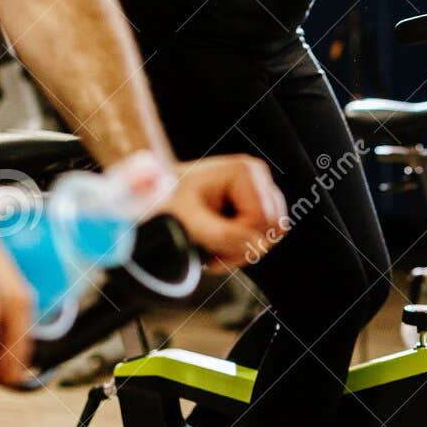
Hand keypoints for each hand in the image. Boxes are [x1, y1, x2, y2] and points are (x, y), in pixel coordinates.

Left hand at [156, 154, 287, 270]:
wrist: (153, 196)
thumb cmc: (167, 204)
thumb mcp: (190, 222)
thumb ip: (224, 235)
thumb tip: (260, 246)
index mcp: (243, 171)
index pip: (262, 221)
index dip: (239, 241)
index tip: (210, 246)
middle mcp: (257, 175)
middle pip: (273, 228)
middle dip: (243, 249)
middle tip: (212, 255)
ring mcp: (259, 187)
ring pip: (272, 235)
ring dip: (242, 251)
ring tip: (213, 250)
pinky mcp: (256, 201)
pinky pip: (266, 235)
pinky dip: (243, 247)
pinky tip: (220, 245)